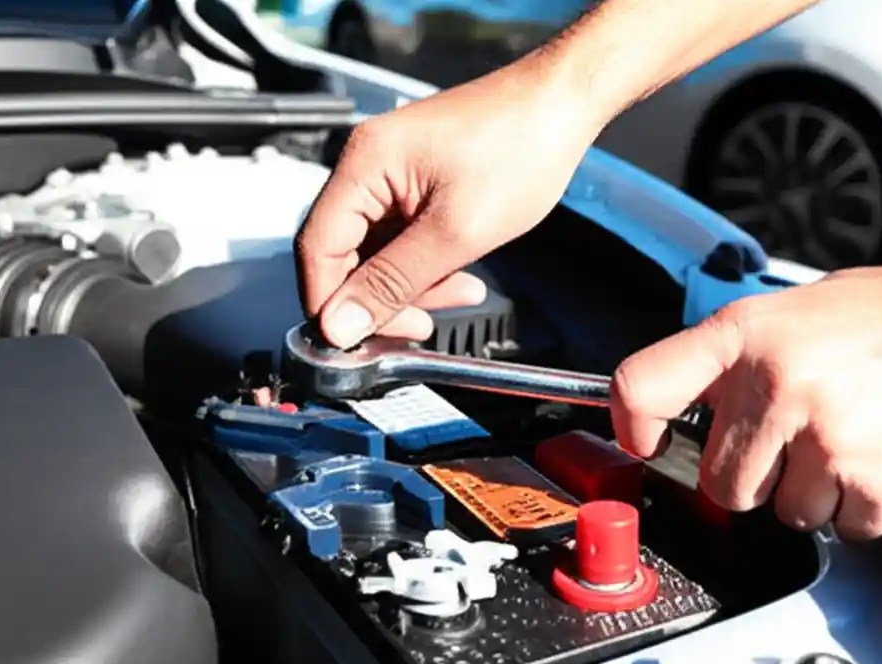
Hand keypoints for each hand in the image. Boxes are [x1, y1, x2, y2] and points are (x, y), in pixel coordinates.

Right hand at [295, 57, 602, 347]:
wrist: (564, 104)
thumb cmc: (523, 144)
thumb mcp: (457, 232)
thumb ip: (394, 282)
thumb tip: (342, 324)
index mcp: (365, 163)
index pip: (317, 248)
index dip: (330, 302)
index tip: (354, 341)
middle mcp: (367, 163)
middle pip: (342, 253)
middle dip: (378, 298)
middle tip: (415, 328)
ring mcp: (390, 173)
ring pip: (374, 252)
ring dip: (409, 285)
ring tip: (458, 294)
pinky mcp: (412, 182)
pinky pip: (399, 237)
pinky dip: (424, 265)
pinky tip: (460, 275)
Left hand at [610, 262, 881, 539]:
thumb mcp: (786, 312)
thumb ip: (727, 361)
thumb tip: (669, 411)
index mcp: (745, 335)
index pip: (642, 385)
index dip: (631, 423)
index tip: (645, 439)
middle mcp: (777, 384)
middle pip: (719, 482)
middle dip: (753, 472)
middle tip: (793, 438)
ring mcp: (827, 437)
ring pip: (781, 512)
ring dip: (810, 491)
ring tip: (846, 438)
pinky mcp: (875, 482)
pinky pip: (840, 528)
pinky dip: (859, 506)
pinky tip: (877, 456)